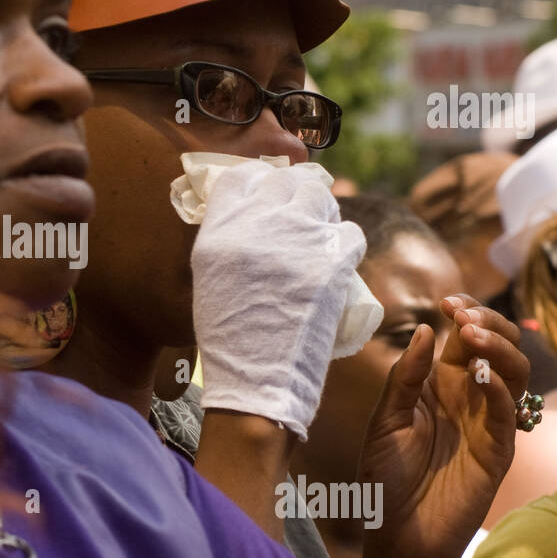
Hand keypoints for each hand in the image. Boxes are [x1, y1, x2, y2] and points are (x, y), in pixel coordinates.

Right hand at [192, 159, 365, 437]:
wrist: (258, 380)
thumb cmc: (229, 339)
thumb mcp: (208, 280)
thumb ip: (225, 240)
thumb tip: (248, 218)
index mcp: (220, 230)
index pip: (242, 177)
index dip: (258, 182)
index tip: (267, 195)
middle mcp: (257, 225)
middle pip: (285, 181)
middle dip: (294, 193)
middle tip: (299, 215)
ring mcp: (296, 240)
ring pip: (320, 198)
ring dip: (321, 212)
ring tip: (318, 236)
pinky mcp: (331, 261)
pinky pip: (348, 232)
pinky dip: (344, 244)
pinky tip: (335, 262)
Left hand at [358, 295, 528, 557]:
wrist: (398, 535)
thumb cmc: (386, 478)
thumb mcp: (385, 421)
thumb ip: (405, 378)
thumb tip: (423, 329)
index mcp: (441, 384)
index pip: (466, 337)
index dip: (464, 314)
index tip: (447, 302)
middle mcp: (471, 397)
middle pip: (499, 346)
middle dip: (489, 324)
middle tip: (466, 318)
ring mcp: (489, 423)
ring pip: (515, 374)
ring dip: (500, 350)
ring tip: (475, 339)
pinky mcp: (499, 452)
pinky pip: (511, 415)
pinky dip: (502, 392)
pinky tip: (483, 379)